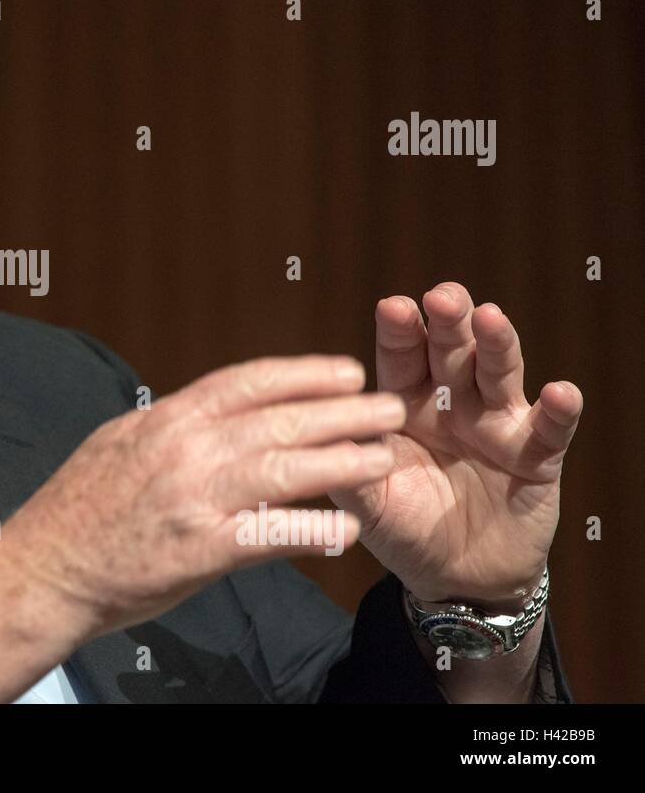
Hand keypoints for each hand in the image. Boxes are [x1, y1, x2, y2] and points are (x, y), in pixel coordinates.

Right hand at [1, 355, 405, 638]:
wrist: (45, 567)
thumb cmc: (76, 508)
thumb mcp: (118, 440)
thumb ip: (168, 424)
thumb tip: (205, 407)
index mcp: (166, 418)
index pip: (248, 382)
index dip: (304, 373)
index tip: (346, 371)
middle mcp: (185, 449)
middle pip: (281, 420)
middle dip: (343, 412)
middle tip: (390, 407)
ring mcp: (195, 498)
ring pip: (287, 469)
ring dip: (344, 462)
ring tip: (385, 458)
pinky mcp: (202, 550)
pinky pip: (272, 534)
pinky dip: (313, 530)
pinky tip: (346, 531)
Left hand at [330, 283, 582, 611]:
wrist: (455, 579)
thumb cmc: (404, 530)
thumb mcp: (369, 504)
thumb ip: (347, 472)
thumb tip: (314, 443)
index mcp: (405, 404)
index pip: (401, 358)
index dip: (400, 332)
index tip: (393, 306)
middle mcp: (452, 404)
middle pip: (452, 352)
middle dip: (448, 322)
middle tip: (443, 296)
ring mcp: (496, 425)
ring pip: (499, 375)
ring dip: (497, 346)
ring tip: (491, 318)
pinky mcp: (536, 457)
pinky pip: (550, 431)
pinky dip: (558, 412)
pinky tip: (560, 392)